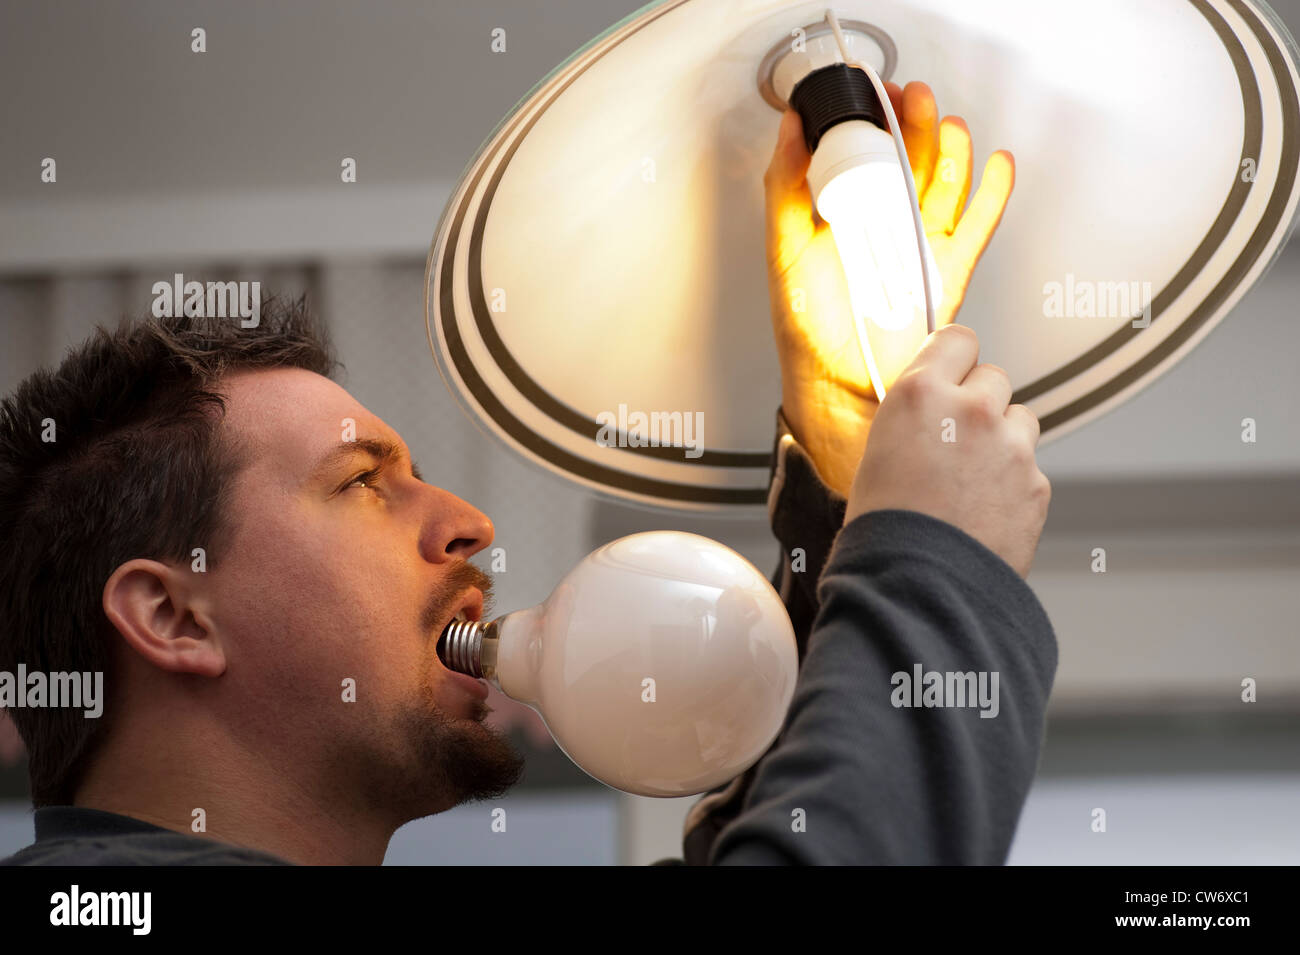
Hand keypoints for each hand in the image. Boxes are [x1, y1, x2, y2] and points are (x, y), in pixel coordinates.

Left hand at [765, 81, 1014, 496]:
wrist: (837, 381)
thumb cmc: (807, 325)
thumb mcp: (784, 248)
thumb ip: (785, 187)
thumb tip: (788, 130)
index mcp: (847, 212)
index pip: (867, 151)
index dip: (876, 119)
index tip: (878, 96)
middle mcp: (885, 222)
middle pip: (912, 160)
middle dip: (917, 124)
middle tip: (914, 100)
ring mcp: (919, 243)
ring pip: (946, 184)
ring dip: (952, 150)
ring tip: (949, 126)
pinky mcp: (947, 269)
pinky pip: (978, 224)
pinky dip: (992, 193)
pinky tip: (997, 164)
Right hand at [845, 324, 1049, 578]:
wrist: (917, 588)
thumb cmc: (882, 529)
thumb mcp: (874, 456)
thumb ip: (911, 420)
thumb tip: (924, 414)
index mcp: (920, 395)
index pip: (956, 339)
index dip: (953, 359)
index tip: (950, 374)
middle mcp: (971, 410)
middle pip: (993, 378)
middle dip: (978, 402)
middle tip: (955, 439)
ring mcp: (1011, 446)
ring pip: (1021, 419)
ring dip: (1003, 439)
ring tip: (972, 479)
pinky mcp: (1036, 485)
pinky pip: (1030, 468)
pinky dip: (1014, 484)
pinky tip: (985, 511)